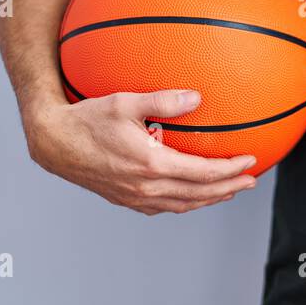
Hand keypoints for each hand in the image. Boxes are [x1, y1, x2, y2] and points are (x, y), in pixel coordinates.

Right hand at [26, 88, 258, 215]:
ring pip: (183, 205)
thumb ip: (163, 99)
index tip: (252, 161)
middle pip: (199, 195)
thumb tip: (197, 97)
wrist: (53, 143)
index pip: (203, 173)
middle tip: (252, 181)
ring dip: (210, 199)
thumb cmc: (88, 118)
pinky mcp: (125, 199)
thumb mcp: (126, 102)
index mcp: (151, 165)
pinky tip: (193, 193)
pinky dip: (186, 202)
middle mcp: (145, 187)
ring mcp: (135, 197)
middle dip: (229, 188)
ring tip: (230, 190)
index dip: (231, 169)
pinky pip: (164, 207)